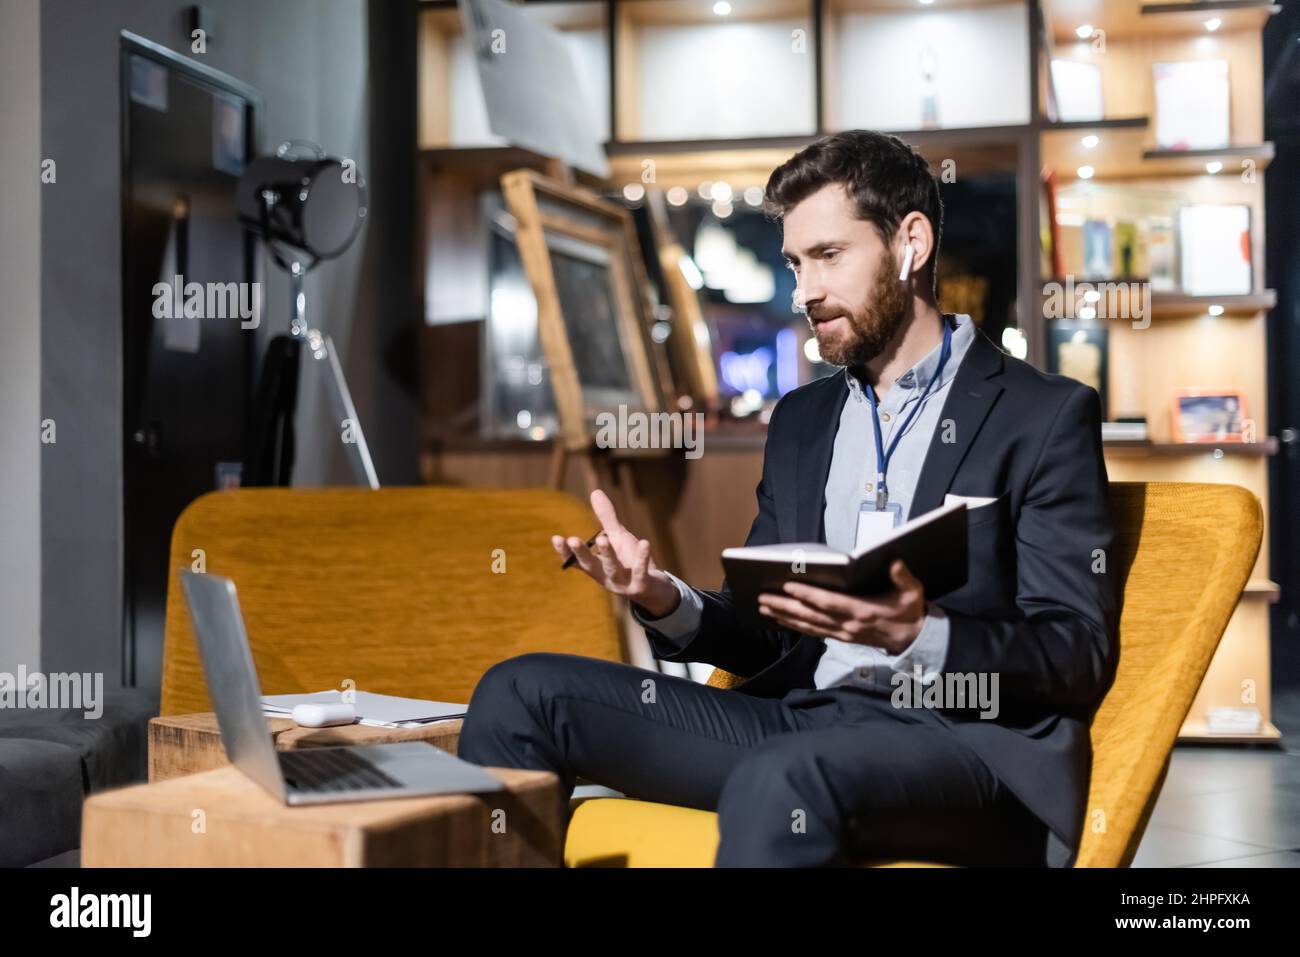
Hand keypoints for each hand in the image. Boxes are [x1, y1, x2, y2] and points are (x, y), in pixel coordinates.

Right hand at [552, 489, 680, 617]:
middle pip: (591, 565)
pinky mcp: (641, 585)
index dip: (566, 551)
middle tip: (572, 539)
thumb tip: (595, 491)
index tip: (556, 538)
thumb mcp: (618, 537)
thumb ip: (606, 517)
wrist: (656, 590)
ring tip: (603, 539)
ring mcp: (623, 583)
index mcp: (597, 567)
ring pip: (613, 568)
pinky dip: (642, 558)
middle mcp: (606, 577)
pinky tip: (645, 543)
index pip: (577, 560)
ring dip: (608, 554)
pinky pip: (640, 571)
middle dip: (581, 553)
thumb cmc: (631, 560)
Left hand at [757, 559, 925, 654]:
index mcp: (863, 611)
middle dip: (785, 606)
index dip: (808, 595)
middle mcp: (849, 624)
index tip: (789, 586)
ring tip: (763, 607)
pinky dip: (795, 625)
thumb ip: (903, 577)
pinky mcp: (841, 637)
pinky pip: (814, 631)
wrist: (913, 638)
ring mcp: (843, 633)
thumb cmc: (909, 611)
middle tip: (762, 598)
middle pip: (811, 615)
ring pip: (808, 625)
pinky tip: (780, 619)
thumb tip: (894, 561)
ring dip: (784, 616)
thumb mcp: (912, 592)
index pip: (830, 603)